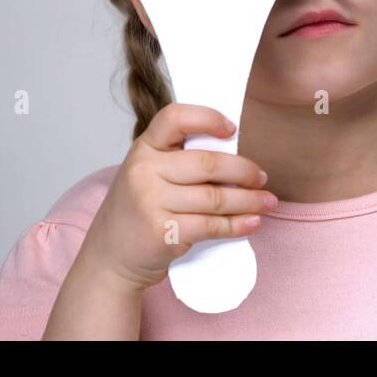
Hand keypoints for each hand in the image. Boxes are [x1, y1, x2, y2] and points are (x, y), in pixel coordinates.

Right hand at [78, 102, 276, 293]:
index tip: (232, 129)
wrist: (109, 257)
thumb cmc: (137, 211)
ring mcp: (151, 202)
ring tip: (267, 202)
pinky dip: (238, 225)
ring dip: (250, 200)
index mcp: (143, 148)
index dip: (208, 118)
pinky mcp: (163, 232)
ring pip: (216, 198)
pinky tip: (252, 222)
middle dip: (244, 171)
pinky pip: (212, 225)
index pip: (175, 118)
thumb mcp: (148, 174)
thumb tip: (237, 157)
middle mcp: (144, 171)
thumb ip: (180, 161)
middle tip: (262, 177)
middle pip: (208, 163)